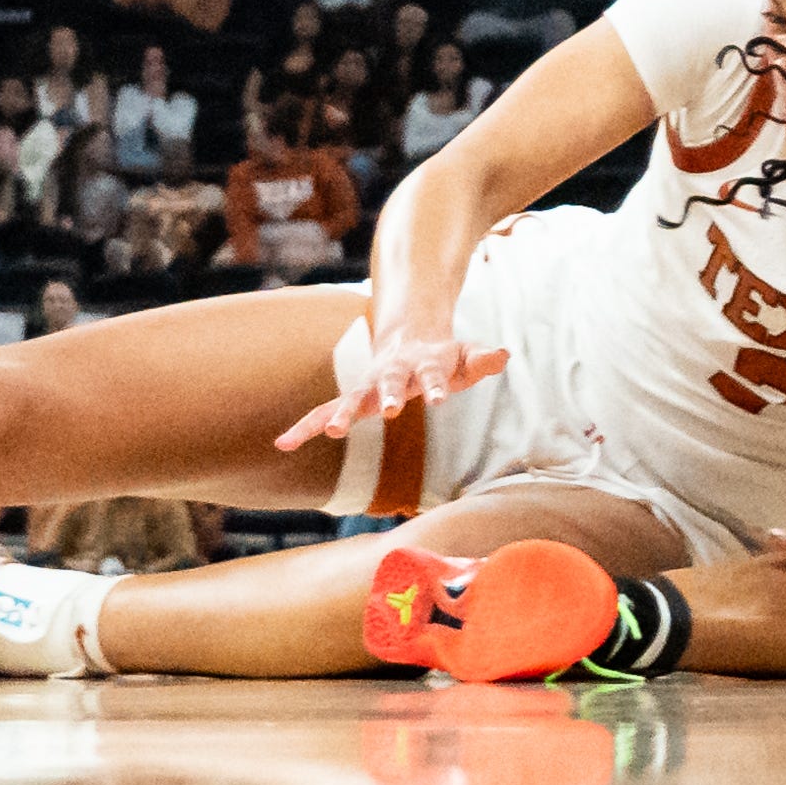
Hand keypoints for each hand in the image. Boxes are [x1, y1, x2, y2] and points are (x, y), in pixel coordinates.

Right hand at [274, 331, 507, 450]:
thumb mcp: (467, 355)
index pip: (432, 375)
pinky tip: (282, 445)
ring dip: (340, 416)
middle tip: (389, 411)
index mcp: (422, 364)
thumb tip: (503, 356)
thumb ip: (482, 358)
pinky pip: (322, 414)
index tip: (441, 398)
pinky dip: (304, 428)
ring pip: (348, 400)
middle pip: (388, 385)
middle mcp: (390, 375)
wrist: (408, 339)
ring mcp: (368, 387)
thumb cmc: (444, 356)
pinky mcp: (351, 400)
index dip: (437, 386)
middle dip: (387, 397)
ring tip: (330, 433)